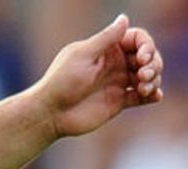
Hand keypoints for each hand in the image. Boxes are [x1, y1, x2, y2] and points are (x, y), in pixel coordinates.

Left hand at [33, 15, 164, 138]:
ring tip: (144, 88)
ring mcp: (117, 82)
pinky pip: (142, 96)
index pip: (138, 39)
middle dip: (153, 63)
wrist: (50, 113)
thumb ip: (106, 38)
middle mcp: (115, 64)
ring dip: (154, 79)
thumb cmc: (61, 82)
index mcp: (107, 49)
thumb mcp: (83, 56)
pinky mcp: (119, 101)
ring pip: (148, 76)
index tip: (142, 57)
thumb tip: (124, 18)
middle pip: (148, 57)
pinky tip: (154, 96)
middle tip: (143, 75)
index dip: (147, 45)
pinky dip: (153, 95)